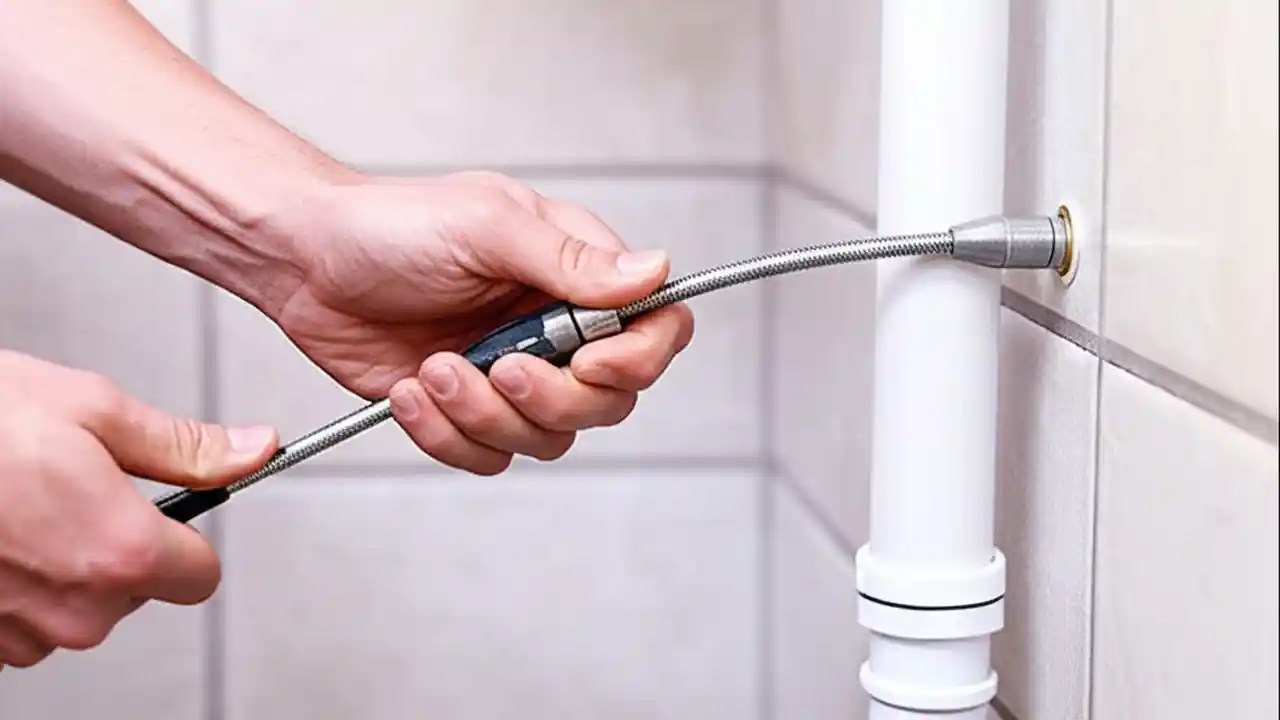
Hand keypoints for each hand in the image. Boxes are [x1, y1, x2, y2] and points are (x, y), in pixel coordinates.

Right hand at [0, 351, 276, 670]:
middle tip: (67, 487)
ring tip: (18, 504)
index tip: (158, 508)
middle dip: (118, 543)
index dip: (185, 538)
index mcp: (123, 554)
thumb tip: (256, 450)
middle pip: (137, 589)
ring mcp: (22, 637)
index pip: (200, 576)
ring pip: (79, 606)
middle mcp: (78, 612)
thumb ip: (185, 446)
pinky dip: (17, 583)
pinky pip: (26, 620)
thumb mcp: (94, 412)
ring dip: (63, 564)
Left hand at [265, 171, 694, 474]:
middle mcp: (554, 328)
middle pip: (610, 401)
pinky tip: (411, 390)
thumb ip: (571, 260)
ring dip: (486, 415)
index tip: (587, 357)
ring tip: (435, 370)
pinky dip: (446, 436)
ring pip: (548, 438)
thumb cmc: (391, 224)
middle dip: (551, 398)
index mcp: (575, 274)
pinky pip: (488, 456)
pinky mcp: (466, 411)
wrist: (305, 261)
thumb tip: (654, 272)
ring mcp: (513, 374)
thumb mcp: (487, 224)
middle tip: (500, 367)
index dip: (638, 358)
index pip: (656, 326)